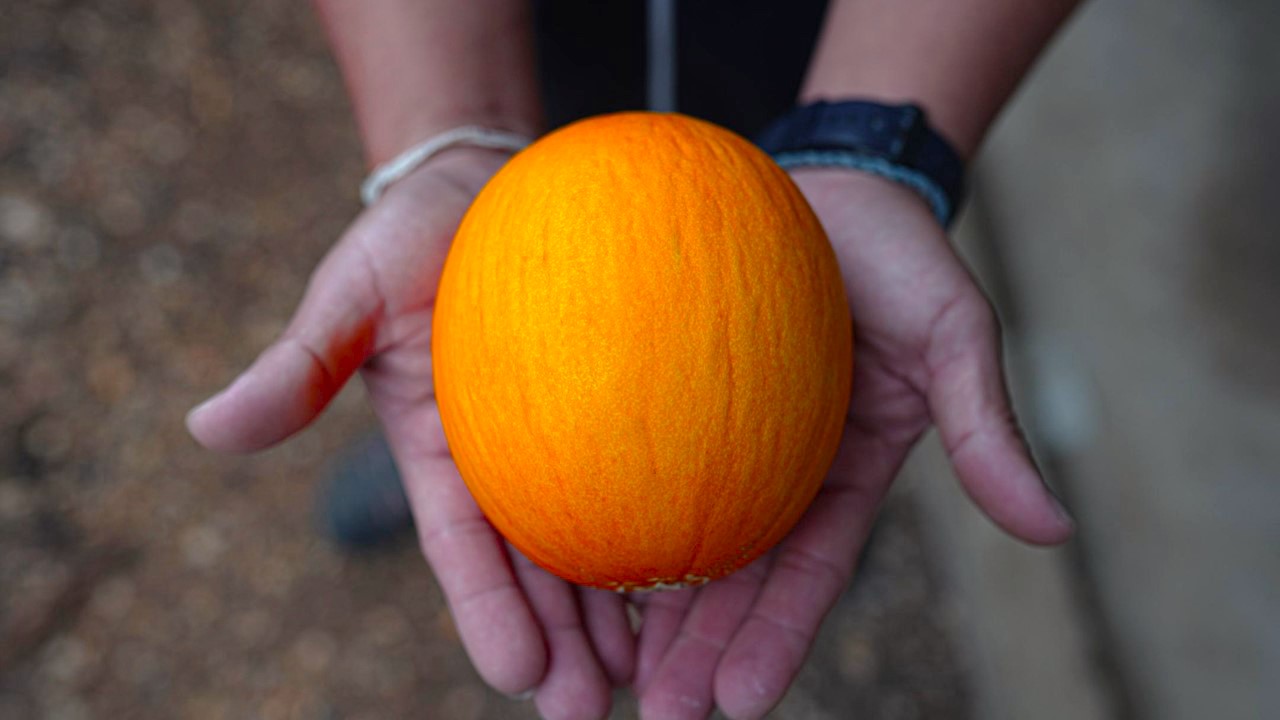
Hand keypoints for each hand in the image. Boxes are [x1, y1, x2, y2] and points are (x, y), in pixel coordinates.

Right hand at [185, 148, 632, 718]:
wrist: (481, 185)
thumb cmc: (406, 237)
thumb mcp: (346, 294)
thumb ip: (296, 367)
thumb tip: (206, 430)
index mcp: (439, 453)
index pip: (464, 548)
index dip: (488, 612)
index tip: (517, 675)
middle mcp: (504, 461)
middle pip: (537, 566)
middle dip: (561, 644)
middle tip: (594, 707)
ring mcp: (559, 436)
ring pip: (595, 536)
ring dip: (620, 611)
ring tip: (651, 676)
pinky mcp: (612, 402)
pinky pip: (648, 461)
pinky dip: (670, 515)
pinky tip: (712, 568)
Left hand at [630, 170, 1074, 718]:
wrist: (828, 180)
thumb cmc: (900, 254)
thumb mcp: (957, 335)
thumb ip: (989, 431)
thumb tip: (1055, 531)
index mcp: (843, 474)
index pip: (808, 574)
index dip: (774, 639)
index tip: (739, 703)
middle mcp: (776, 471)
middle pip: (729, 579)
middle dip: (695, 654)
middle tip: (656, 715)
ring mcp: (720, 437)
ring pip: (670, 535)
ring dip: (638, 609)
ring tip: (601, 676)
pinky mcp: (667, 397)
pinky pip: (625, 457)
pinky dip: (597, 508)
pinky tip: (556, 560)